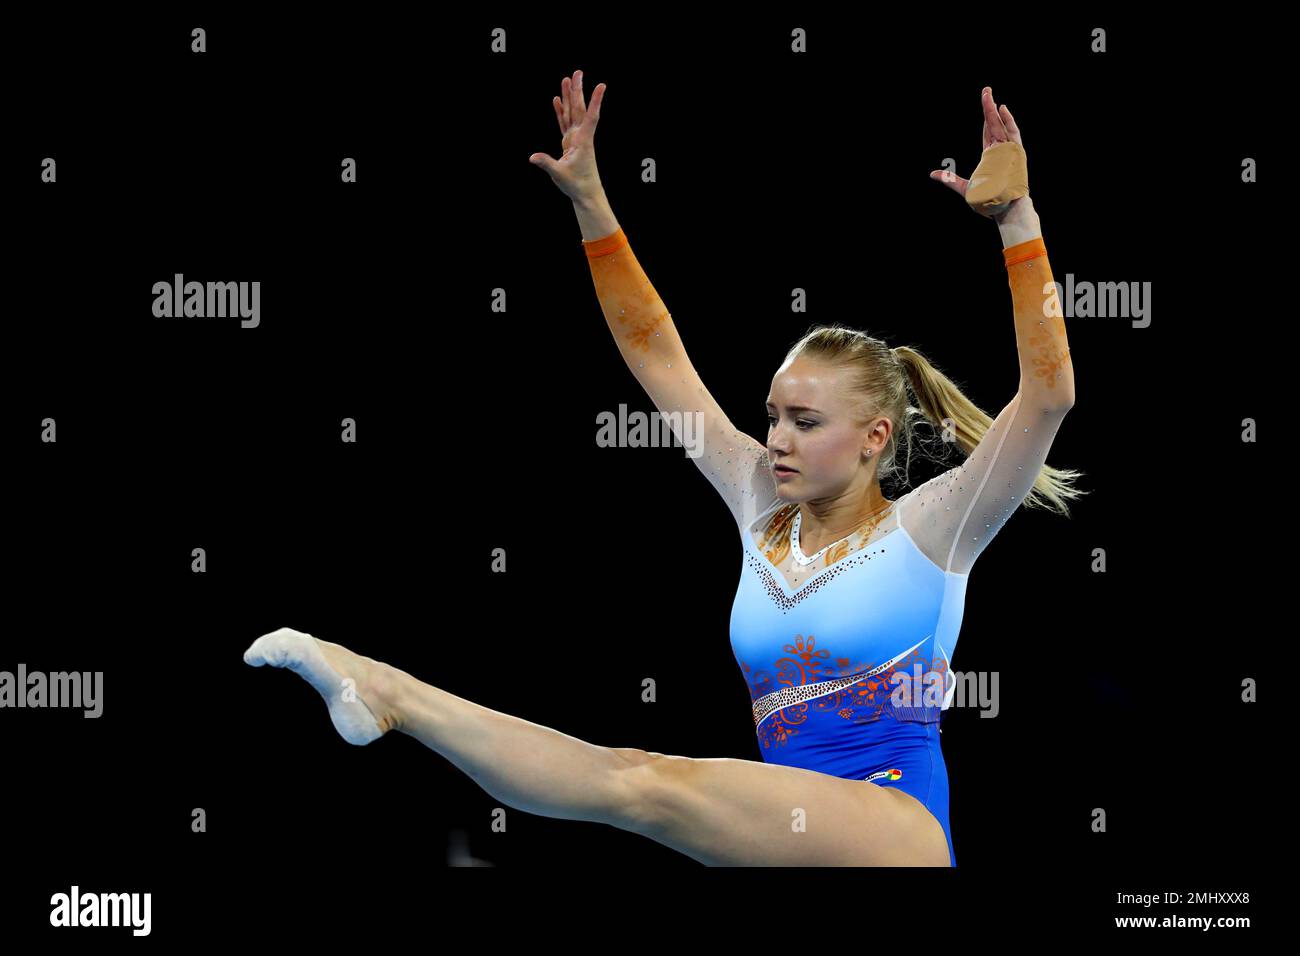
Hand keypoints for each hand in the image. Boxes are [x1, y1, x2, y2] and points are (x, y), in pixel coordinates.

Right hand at [529, 69, 607, 201]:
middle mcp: (580, 137)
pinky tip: (557, 100)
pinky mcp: (569, 143)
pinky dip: (561, 111)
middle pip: (578, 109)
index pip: (590, 117)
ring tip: (567, 79)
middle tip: (577, 72)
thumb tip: (532, 157)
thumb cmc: (576, 185)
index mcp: (582, 141)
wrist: (585, 194)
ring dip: (569, 97)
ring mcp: (575, 139)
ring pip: (571, 113)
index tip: (602, 85)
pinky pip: (564, 123)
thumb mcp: (559, 174)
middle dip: (577, 91)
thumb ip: (546, 163)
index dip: (595, 101)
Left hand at [929, 86, 1028, 221]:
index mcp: (991, 155)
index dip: (986, 115)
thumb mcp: (965, 187)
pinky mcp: (1016, 154)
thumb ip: (950, 179)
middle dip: (989, 106)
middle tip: (986, 89)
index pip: (987, 130)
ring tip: (989, 95)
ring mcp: (1009, 151)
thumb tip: (933, 174)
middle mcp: (1001, 150)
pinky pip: (1013, 134)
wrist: (1003, 211)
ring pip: (1002, 125)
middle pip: (994, 123)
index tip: (985, 101)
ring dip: (995, 110)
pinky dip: (1008, 121)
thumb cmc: (988, 202)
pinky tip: (1002, 109)